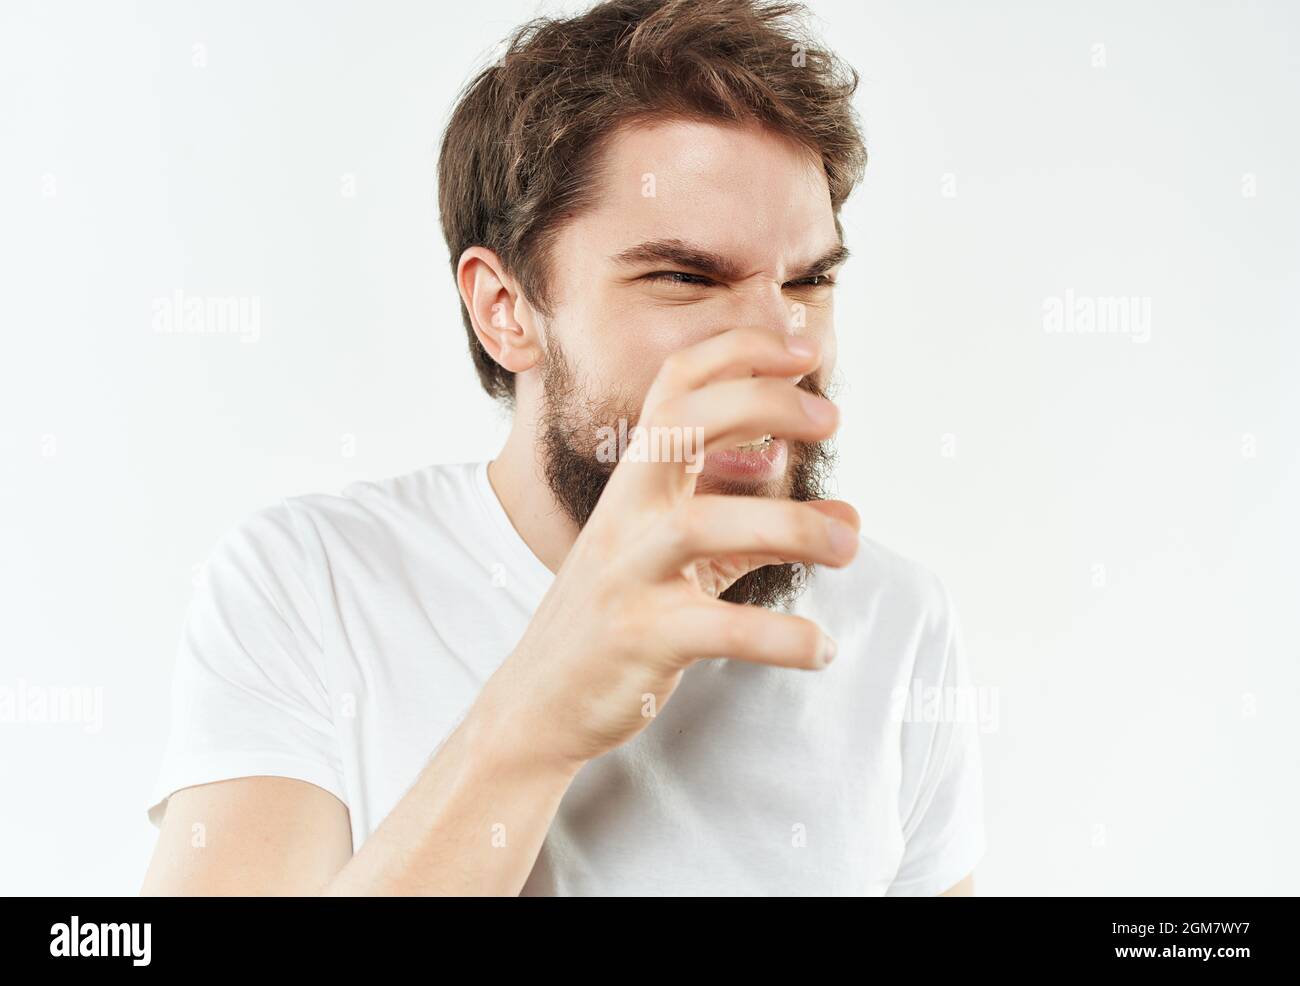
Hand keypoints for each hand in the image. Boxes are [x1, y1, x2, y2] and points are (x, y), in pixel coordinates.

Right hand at [479, 328, 860, 769]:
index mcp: (633, 483)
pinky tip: (822, 647)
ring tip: (850, 546)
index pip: (675, 387)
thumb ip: (761, 532)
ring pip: (704, 525)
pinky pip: (721, 629)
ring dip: (792, 527)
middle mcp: (625, 515)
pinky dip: (781, 636)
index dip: (739, 351)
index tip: (805, 349)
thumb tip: (851, 517)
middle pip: (683, 425)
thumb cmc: (616, 618)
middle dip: (763, 404)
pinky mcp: (640, 638)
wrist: (539, 702)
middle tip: (832, 419)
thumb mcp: (685, 562)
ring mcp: (628, 574)